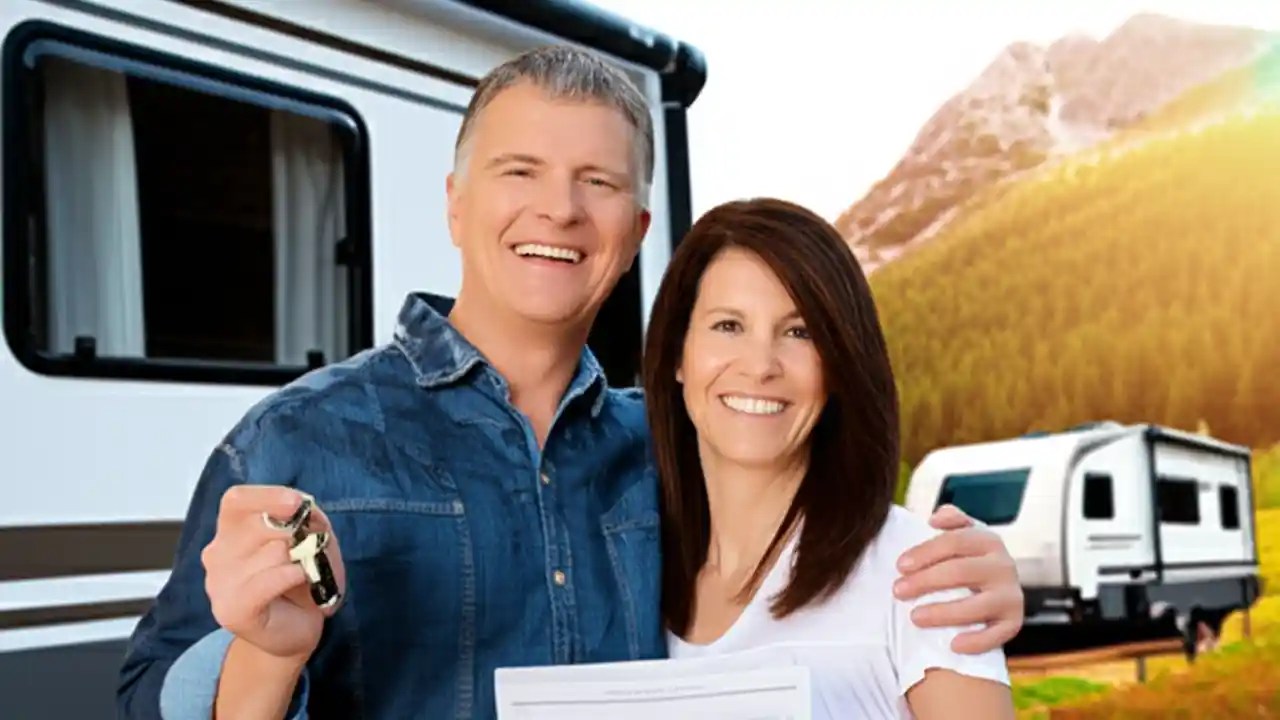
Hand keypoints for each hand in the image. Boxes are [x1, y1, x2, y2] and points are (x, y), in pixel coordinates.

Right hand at [201, 486, 346, 662]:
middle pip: (259, 524)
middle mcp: (218, 553)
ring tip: (306, 575)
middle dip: (296, 533)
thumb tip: (309, 512)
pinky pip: (272, 578)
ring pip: (272, 551)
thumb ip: (311, 522)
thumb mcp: (314, 542)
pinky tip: (300, 581)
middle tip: (311, 550)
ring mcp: (219, 583)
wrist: (294, 632)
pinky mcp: (231, 609)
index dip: (267, 496)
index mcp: (231, 530)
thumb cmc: (300, 583)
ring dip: (301, 560)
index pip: (236, 500)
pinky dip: (294, 576)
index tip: (296, 503)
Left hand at [894, 504, 1022, 653]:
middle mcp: (1004, 566)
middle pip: (961, 571)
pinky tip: (953, 644)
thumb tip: (936, 519)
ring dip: (943, 612)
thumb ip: (951, 520)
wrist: (994, 589)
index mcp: (989, 540)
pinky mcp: (1014, 622)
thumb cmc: (967, 560)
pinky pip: (997, 635)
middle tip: (898, 591)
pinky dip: (976, 641)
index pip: (955, 541)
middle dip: (926, 581)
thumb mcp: (962, 535)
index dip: (926, 552)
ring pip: (977, 605)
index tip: (900, 565)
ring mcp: (1011, 595)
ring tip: (915, 617)